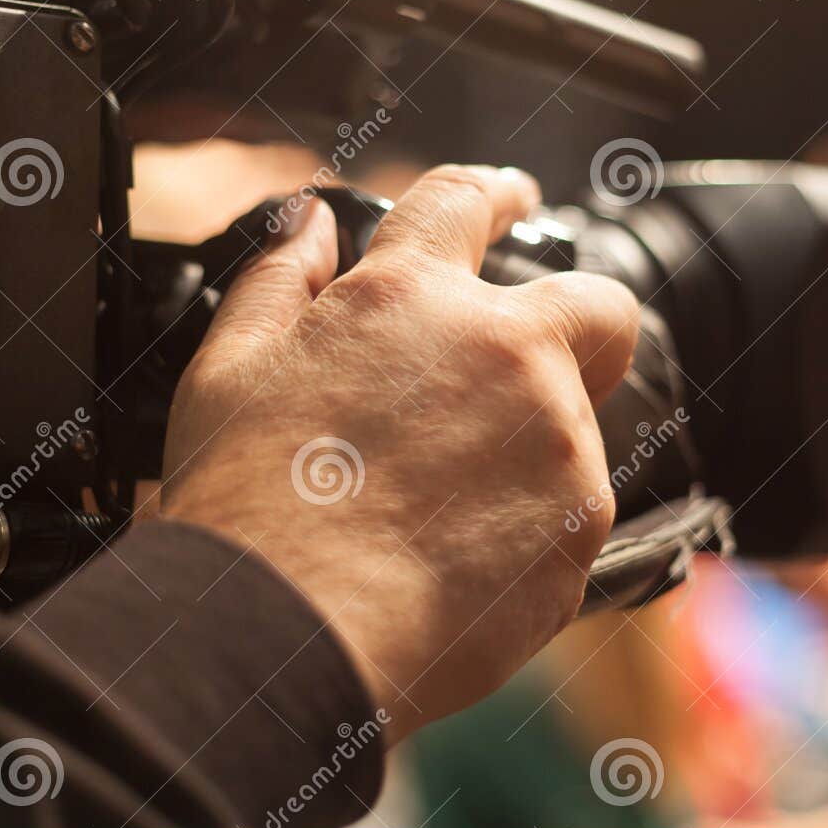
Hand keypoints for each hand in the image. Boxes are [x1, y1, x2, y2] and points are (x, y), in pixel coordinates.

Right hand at [159, 165, 640, 741]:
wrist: (287, 634)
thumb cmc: (248, 506)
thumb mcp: (229, 367)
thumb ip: (280, 278)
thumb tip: (308, 224)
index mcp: (411, 298)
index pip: (467, 202)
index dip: (496, 193)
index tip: (515, 199)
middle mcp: (507, 354)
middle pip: (598, 305)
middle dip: (582, 322)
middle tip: (535, 363)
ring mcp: (558, 443)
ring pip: (579, 425)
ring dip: (530, 446)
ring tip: (440, 506)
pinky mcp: (582, 528)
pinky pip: (572, 512)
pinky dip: (530, 525)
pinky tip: (457, 557)